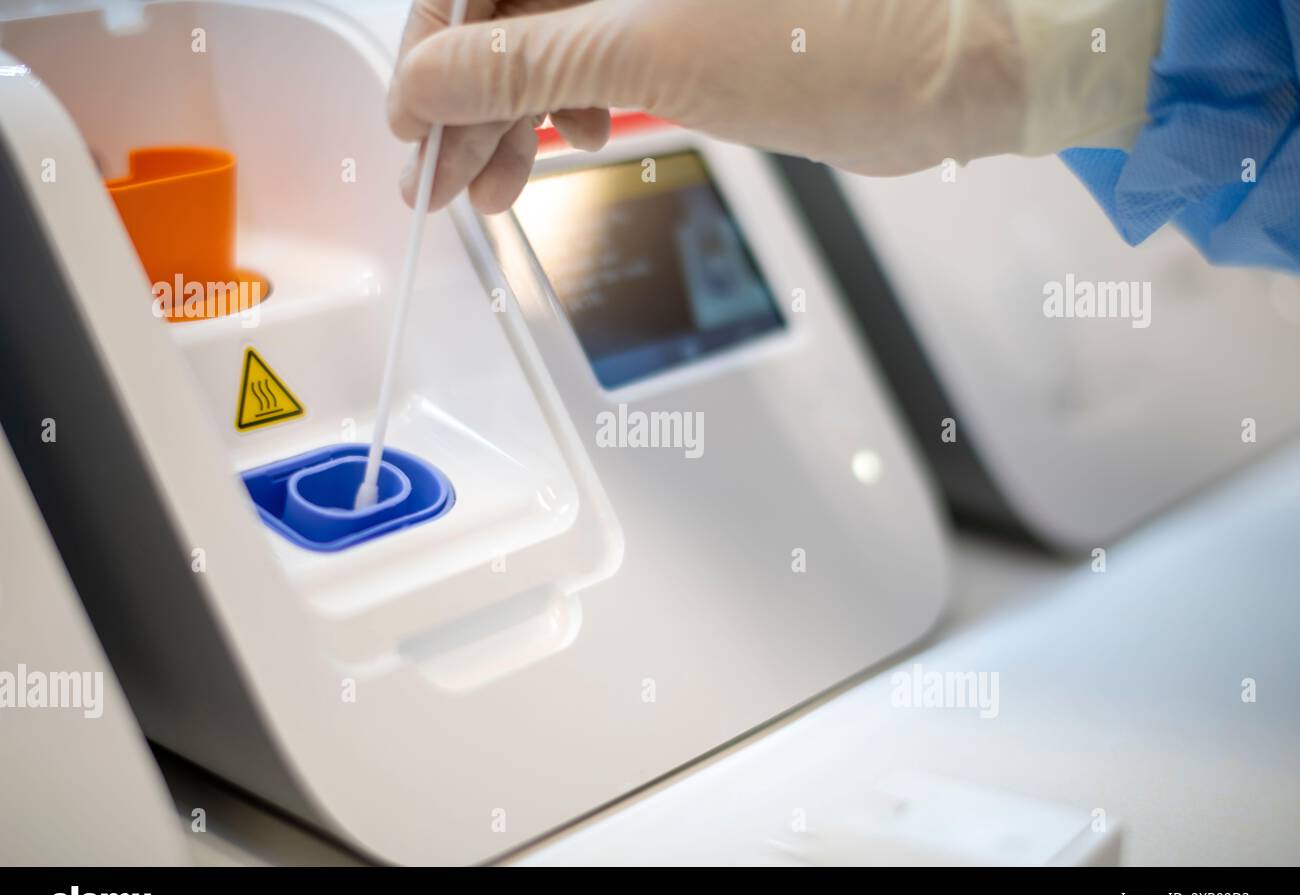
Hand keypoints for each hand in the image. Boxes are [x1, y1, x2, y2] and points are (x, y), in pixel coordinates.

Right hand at [389, 0, 1029, 212]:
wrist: (954, 65)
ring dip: (515, 114)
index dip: (432, 47)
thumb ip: (520, 64)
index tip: (412, 126)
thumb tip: (424, 86)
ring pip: (545, 36)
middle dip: (470, 97)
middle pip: (504, 7)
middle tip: (448, 184)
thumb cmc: (833, 33)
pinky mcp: (684, 15)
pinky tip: (573, 146)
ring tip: (501, 188)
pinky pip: (595, 56)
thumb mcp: (649, 50)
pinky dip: (572, 107)